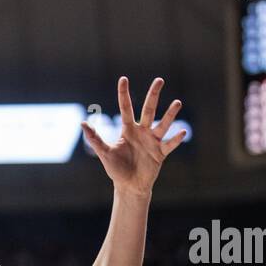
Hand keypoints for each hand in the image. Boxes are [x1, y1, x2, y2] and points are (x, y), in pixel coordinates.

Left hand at [80, 77, 184, 196]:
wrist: (129, 186)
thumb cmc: (116, 169)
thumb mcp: (105, 153)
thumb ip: (95, 139)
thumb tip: (83, 124)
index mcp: (128, 130)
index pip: (126, 109)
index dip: (123, 95)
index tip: (123, 79)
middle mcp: (142, 132)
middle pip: (149, 110)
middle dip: (153, 95)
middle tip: (159, 80)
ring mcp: (152, 142)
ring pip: (163, 125)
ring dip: (170, 115)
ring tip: (177, 103)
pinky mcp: (160, 153)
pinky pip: (169, 145)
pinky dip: (176, 139)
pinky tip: (182, 132)